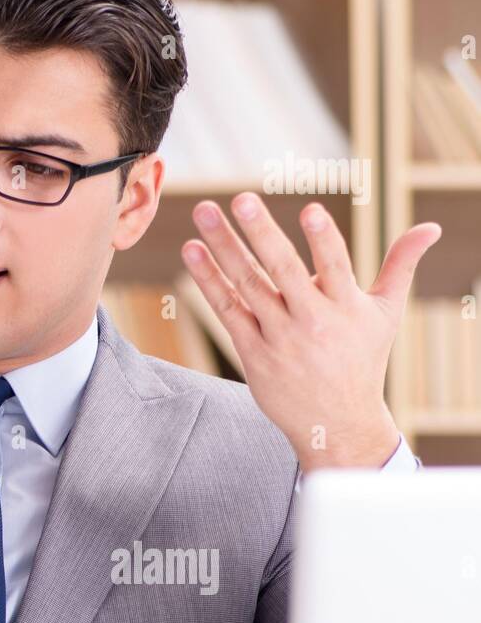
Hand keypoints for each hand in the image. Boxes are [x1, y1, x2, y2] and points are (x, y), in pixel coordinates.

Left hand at [179, 192, 439, 471]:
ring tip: (204, 212)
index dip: (324, 239)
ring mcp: (279, 337)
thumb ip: (401, 265)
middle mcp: (312, 321)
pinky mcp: (252, 351)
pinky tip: (193, 250)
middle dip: (262, 233)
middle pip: (284, 271)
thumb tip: (430, 227)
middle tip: (242, 198)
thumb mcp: (386, 313)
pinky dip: (209, 281)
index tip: (311, 210)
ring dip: (224, 247)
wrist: (336, 423)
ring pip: (248, 285)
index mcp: (347, 308)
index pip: (337, 268)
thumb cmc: (362, 358)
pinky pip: (227, 310)